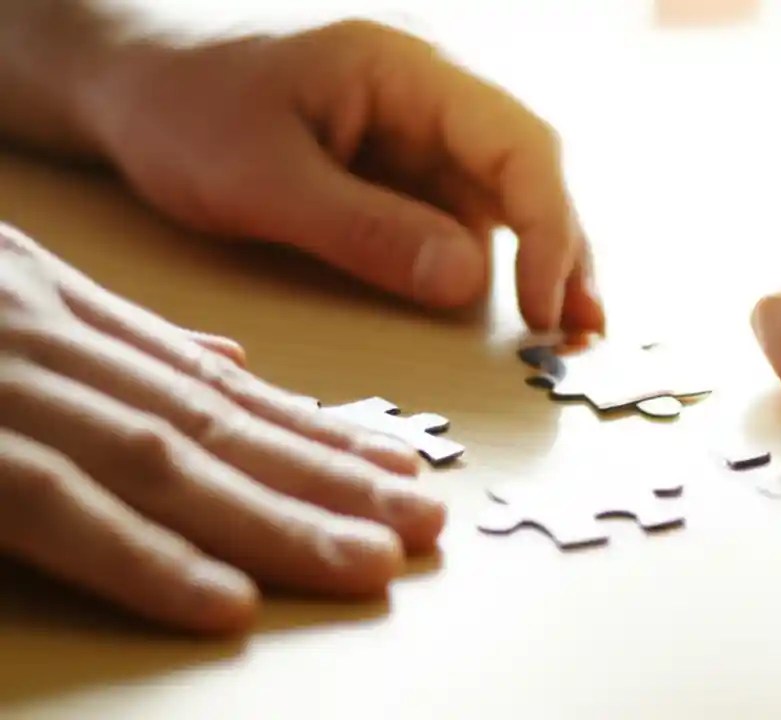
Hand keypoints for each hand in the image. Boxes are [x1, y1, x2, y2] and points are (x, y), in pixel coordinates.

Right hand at [0, 224, 445, 634]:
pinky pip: (51, 503)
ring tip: (374, 560)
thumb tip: (226, 360)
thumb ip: (107, 338)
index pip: (209, 381)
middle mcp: (41, 334)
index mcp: (53, 305)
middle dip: (328, 477)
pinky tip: (231, 602)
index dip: (312, 429)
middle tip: (424, 521)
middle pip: (213, 420)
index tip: (396, 466)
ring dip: (277, 518)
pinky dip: (146, 558)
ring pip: (164, 460)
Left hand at [80, 19, 602, 331]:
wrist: (130, 80)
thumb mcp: (260, 178)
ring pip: (507, 196)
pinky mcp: (405, 167)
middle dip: (564, 248)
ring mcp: (423, 130)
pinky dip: (493, 262)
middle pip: (531, 168)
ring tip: (563, 329)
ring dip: (541, 260)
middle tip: (585, 331)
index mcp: (411, 67)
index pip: (518, 141)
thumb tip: (470, 283)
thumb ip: (366, 229)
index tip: (544, 308)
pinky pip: (464, 213)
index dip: (547, 227)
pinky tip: (511, 304)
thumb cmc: (182, 108)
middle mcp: (435, 92)